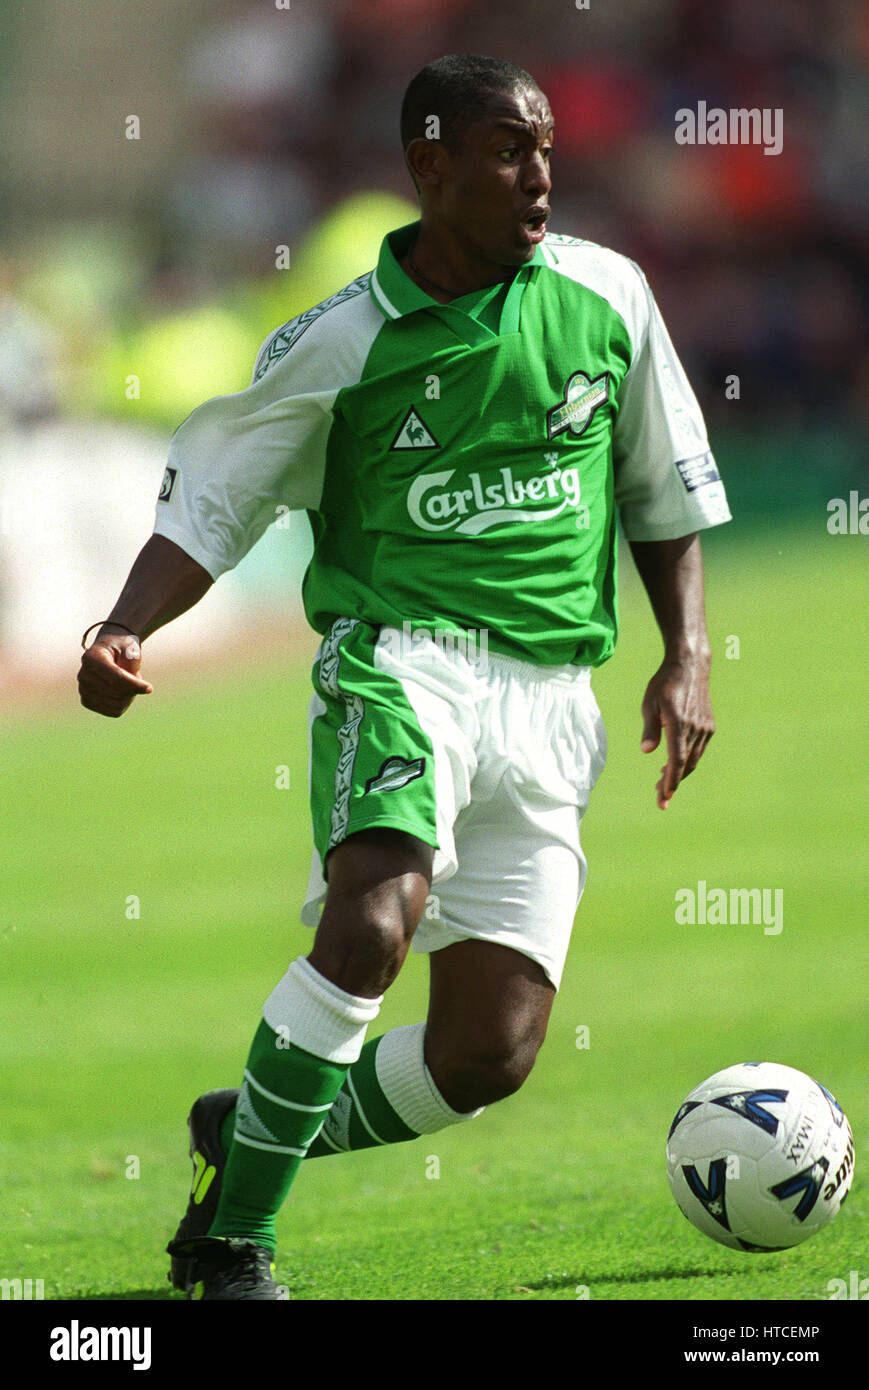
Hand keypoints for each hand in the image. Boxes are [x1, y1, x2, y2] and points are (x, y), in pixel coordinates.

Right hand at [78, 628, 152, 717]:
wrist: (109, 652)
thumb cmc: (121, 648)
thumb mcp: (131, 648)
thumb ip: (133, 663)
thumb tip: (134, 686)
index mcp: (91, 658)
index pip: (116, 678)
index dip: (134, 685)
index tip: (149, 688)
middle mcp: (83, 675)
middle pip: (117, 693)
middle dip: (133, 688)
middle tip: (137, 678)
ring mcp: (83, 689)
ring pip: (117, 704)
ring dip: (130, 696)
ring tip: (128, 683)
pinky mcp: (88, 701)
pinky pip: (114, 711)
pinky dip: (124, 704)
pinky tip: (123, 692)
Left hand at [640, 656, 713, 808]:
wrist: (690, 666)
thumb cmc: (664, 684)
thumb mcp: (649, 703)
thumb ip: (650, 728)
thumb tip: (647, 751)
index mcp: (679, 724)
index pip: (676, 760)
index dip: (670, 781)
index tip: (664, 797)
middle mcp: (695, 729)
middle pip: (686, 765)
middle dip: (673, 783)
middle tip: (660, 798)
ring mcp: (705, 728)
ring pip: (694, 759)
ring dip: (680, 773)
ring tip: (663, 782)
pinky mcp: (709, 726)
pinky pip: (698, 749)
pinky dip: (688, 760)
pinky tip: (676, 763)